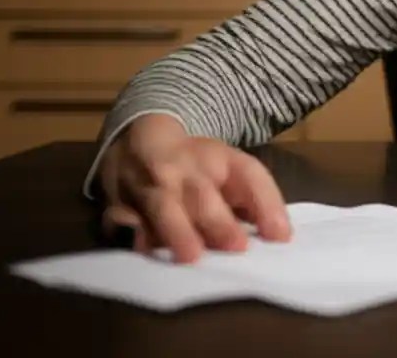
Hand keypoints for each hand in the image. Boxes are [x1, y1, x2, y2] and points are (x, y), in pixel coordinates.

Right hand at [98, 113, 291, 262]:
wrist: (138, 139)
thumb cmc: (196, 166)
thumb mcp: (230, 171)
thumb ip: (254, 201)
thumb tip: (278, 237)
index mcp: (221, 160)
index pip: (249, 175)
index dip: (266, 204)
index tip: (280, 236)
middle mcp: (185, 169)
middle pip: (203, 194)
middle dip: (219, 222)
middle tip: (237, 247)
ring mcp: (148, 183)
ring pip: (162, 205)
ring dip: (177, 230)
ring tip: (190, 257)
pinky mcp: (116, 201)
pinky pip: (121, 218)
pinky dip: (131, 234)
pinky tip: (141, 249)